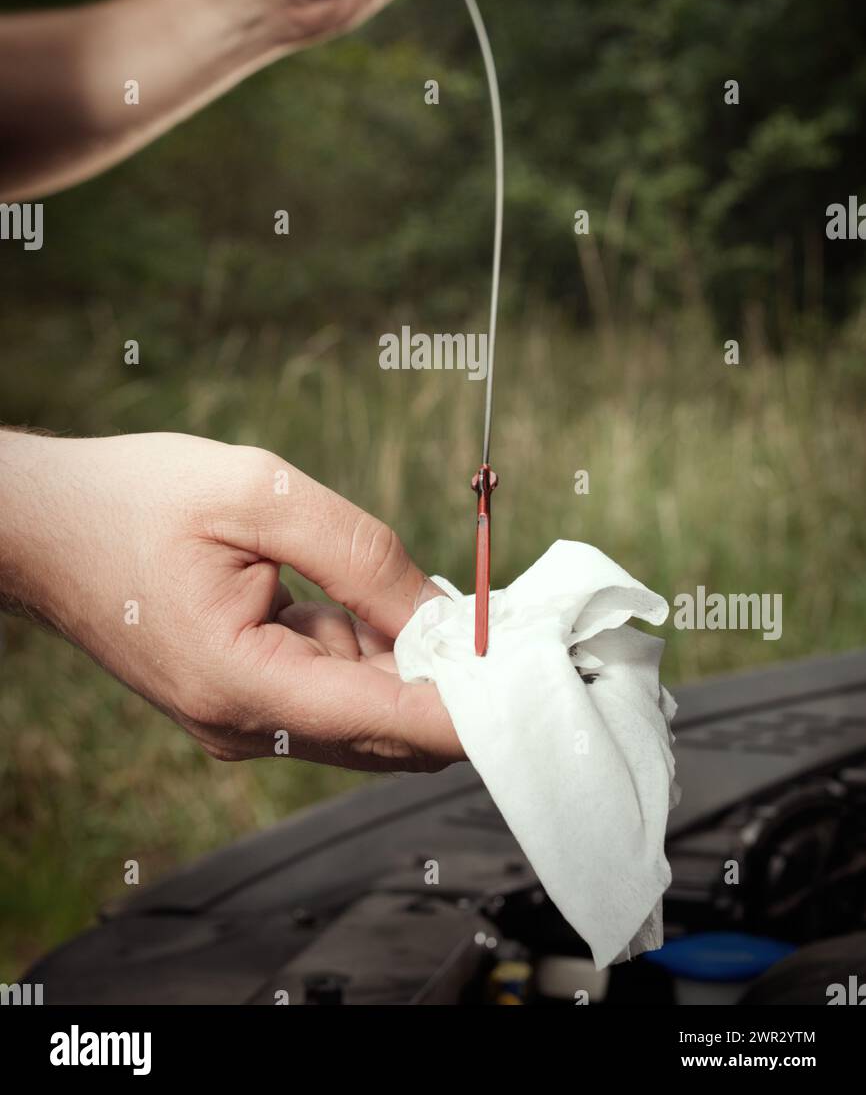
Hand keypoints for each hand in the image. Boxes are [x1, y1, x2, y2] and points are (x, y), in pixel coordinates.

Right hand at [0, 430, 461, 770]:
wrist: (40, 524)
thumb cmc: (134, 498)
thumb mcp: (259, 496)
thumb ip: (359, 554)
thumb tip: (445, 616)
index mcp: (244, 687)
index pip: (393, 724)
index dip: (475, 706)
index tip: (541, 676)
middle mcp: (243, 727)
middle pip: (387, 730)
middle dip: (452, 679)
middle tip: (507, 617)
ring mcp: (237, 722)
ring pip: (362, 708)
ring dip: (403, 656)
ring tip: (398, 581)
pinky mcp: (236, 702)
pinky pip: (327, 689)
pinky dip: (362, 649)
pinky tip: (345, 594)